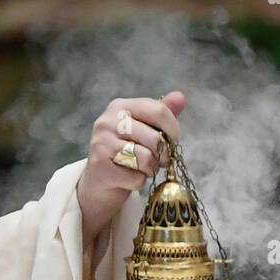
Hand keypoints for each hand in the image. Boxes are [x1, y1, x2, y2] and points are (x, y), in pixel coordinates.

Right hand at [77, 92, 185, 247]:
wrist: (98, 181)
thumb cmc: (124, 151)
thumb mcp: (143, 128)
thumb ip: (161, 113)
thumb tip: (180, 97)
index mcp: (120, 107)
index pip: (159, 110)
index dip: (173, 129)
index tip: (173, 141)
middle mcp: (108, 122)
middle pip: (154, 137)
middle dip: (163, 154)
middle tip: (159, 160)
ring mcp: (101, 144)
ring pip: (146, 158)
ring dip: (151, 169)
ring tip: (144, 168)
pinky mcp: (100, 167)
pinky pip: (135, 178)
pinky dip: (138, 182)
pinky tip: (130, 178)